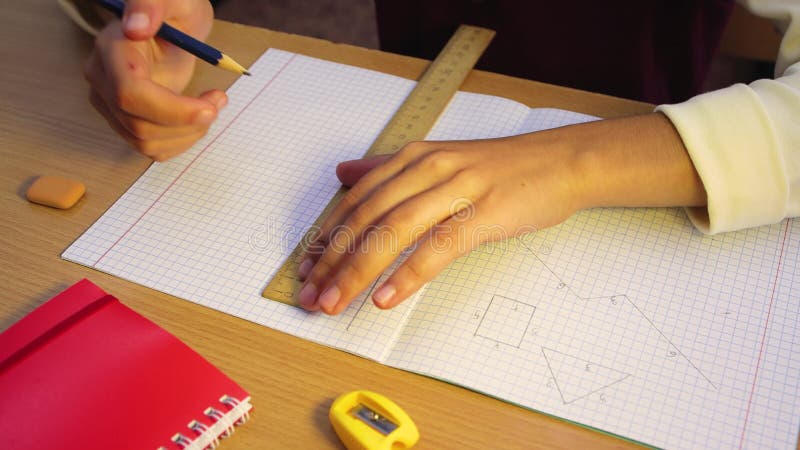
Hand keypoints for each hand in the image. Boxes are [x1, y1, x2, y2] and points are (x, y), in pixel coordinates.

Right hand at [84, 0, 224, 160]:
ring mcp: (110, 103)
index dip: (172, 110)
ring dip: (189, 133)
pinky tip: (197, 117)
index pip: (130, 94)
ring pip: (146, 142)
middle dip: (188, 122)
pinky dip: (183, 141)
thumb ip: (152, 4)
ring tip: (212, 105)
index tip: (210, 108)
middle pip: (139, 125)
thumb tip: (136, 27)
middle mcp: (102, 80)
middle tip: (219, 100)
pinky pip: (153, 148)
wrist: (171, 25)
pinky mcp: (125, 121)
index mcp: (112, 49)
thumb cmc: (174, 9)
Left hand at [296, 113, 706, 314]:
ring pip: (394, 232)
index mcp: (413, 158)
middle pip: (367, 217)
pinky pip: (439, 247)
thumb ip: (389, 170)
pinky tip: (387, 298)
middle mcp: (428, 168)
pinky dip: (409, 274)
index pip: (356, 199)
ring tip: (335, 303)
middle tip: (311, 296)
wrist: (562, 162)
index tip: (306, 269)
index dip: (326, 236)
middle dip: (333, 260)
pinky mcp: (485, 214)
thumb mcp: (439, 160)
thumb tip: (345, 171)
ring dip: (358, 271)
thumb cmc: (500, 169)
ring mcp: (457, 189)